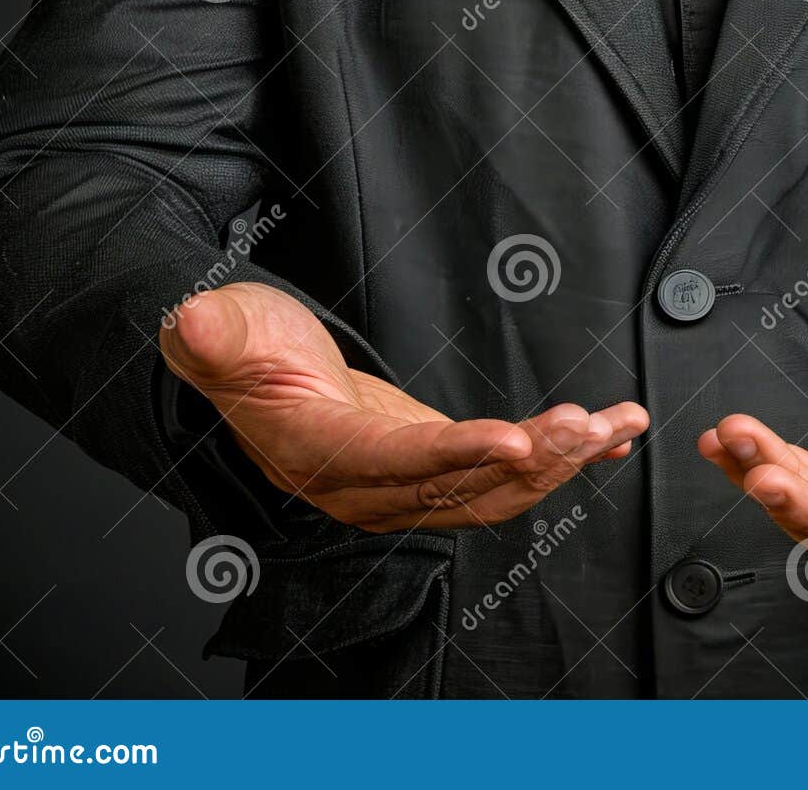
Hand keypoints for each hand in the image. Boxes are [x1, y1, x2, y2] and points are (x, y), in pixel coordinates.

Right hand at [160, 282, 647, 531]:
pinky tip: (610, 440)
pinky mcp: (436, 470)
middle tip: (589, 425)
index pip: (393, 463)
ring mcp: (407, 484)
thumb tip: (193, 319)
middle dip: (533, 459)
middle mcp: (369, 485)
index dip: (455, 456)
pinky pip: (504, 475)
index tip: (513, 440)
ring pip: (494, 488)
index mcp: (319, 453)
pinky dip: (560, 458)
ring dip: (560, 461)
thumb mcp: (224, 330)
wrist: (257, 375)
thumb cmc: (242, 350)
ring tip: (615, 426)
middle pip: (460, 487)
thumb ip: (216, 333)